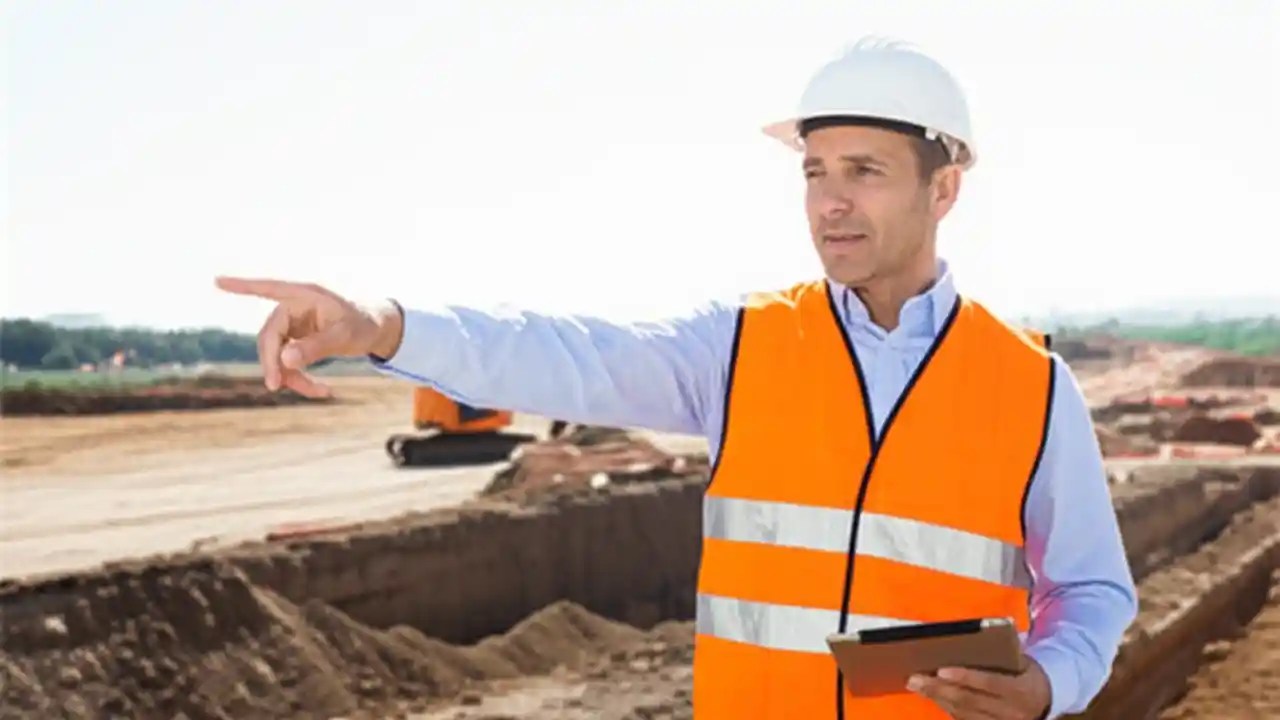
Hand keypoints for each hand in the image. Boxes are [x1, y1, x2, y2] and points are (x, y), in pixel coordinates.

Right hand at [215, 277, 403, 397]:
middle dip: (272, 363)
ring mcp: (293, 326)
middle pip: (269, 337)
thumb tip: (284, 360)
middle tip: (276, 387)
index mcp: (304, 296)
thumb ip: (316, 346)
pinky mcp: (296, 342)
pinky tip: (322, 390)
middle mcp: (294, 308)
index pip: (269, 289)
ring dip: (290, 377)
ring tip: (319, 392)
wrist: (377, 330)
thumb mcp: (344, 336)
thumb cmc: (363, 324)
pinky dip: (299, 378)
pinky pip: (287, 363)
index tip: (217, 281)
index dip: (242, 286)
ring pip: (277, 355)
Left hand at [907, 657, 1050, 719]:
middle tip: (914, 678)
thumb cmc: (1025, 670)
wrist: (1045, 698)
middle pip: (969, 701)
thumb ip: (1000, 654)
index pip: (990, 684)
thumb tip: (965, 641)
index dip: (965, 677)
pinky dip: (945, 706)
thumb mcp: (1021, 660)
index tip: (941, 669)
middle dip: (939, 689)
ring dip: (937, 698)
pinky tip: (931, 694)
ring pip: (963, 713)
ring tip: (917, 684)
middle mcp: (1012, 713)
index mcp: (1021, 691)